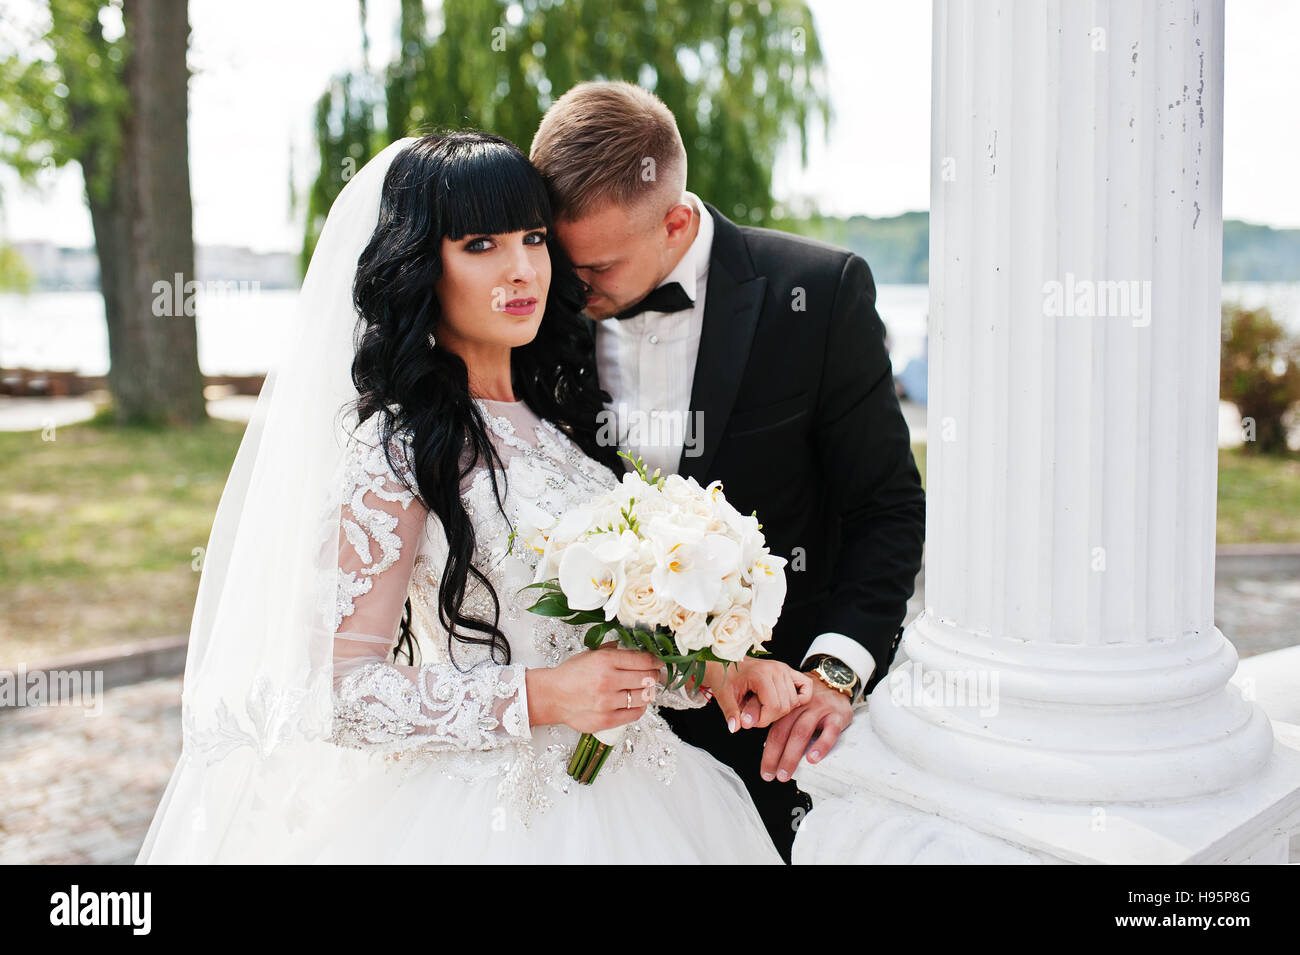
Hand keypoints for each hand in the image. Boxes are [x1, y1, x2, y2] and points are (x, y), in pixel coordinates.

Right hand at [527, 644, 660, 733]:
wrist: (551, 696)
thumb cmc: (570, 675)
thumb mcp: (590, 654)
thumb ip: (613, 651)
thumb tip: (635, 648)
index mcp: (605, 661)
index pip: (643, 660)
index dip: (656, 661)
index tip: (659, 662)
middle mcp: (608, 681)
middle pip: (647, 678)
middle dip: (655, 676)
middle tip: (654, 675)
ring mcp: (607, 702)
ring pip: (644, 697)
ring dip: (647, 692)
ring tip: (643, 689)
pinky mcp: (607, 720)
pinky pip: (635, 714)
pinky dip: (639, 707)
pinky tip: (635, 702)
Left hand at [705, 658, 814, 732]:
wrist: (726, 661)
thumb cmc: (725, 676)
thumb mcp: (723, 695)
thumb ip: (731, 712)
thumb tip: (735, 727)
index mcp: (760, 673)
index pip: (774, 706)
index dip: (762, 720)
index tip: (749, 720)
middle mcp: (776, 669)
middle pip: (785, 706)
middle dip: (770, 717)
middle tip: (755, 714)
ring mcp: (784, 669)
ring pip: (794, 701)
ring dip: (781, 710)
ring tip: (764, 708)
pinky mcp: (788, 671)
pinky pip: (806, 687)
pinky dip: (800, 698)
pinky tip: (785, 702)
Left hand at [760, 675, 853, 782]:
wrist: (836, 680)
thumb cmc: (811, 697)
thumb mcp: (791, 702)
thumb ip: (776, 717)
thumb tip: (758, 737)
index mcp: (787, 705)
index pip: (773, 728)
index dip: (768, 751)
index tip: (765, 770)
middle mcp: (800, 705)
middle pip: (784, 731)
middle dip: (776, 756)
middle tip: (772, 776)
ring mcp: (819, 709)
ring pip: (802, 732)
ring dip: (792, 755)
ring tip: (786, 773)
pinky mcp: (837, 715)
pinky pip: (829, 731)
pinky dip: (821, 745)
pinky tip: (813, 758)